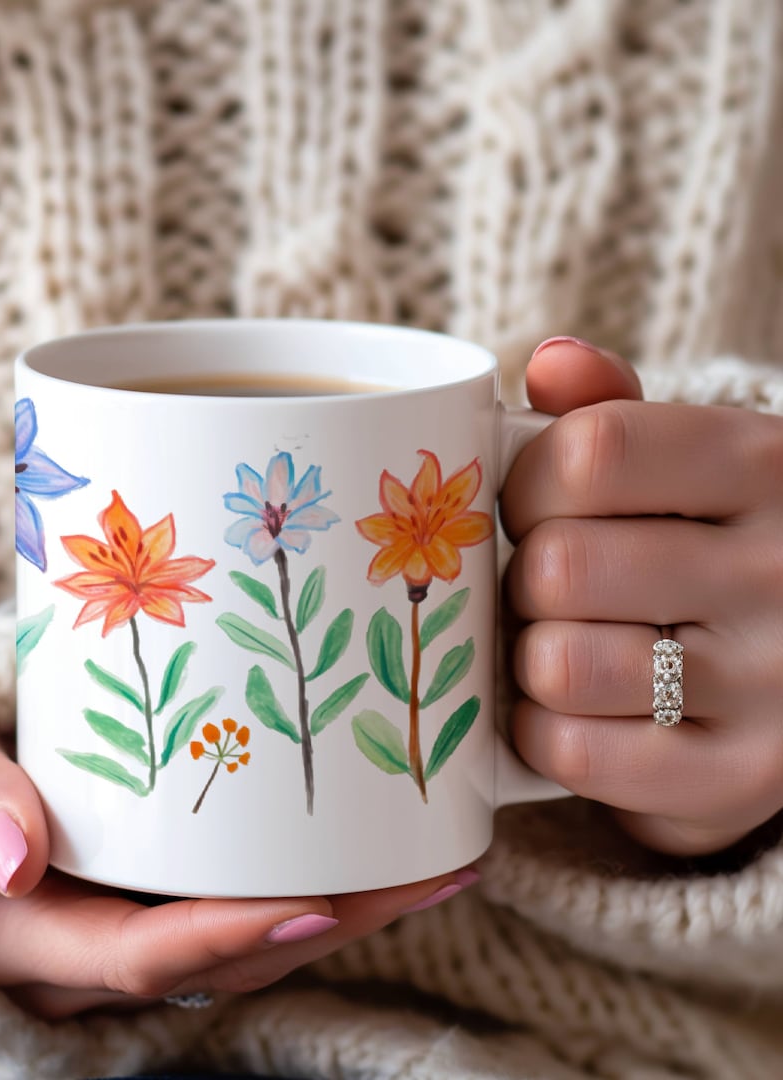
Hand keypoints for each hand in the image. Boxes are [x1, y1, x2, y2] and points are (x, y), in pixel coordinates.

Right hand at [0, 735, 477, 1017]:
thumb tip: (15, 856)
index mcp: (35, 941)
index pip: (141, 956)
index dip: (226, 939)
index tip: (314, 910)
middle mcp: (99, 958)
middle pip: (227, 959)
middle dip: (332, 924)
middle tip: (429, 874)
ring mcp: (138, 935)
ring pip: (250, 944)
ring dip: (347, 910)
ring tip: (438, 862)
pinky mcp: (164, 903)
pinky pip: (245, 911)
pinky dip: (316, 889)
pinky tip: (378, 851)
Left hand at [501, 337, 782, 856]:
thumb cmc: (705, 541)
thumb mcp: (683, 460)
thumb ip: (612, 410)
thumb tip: (553, 363)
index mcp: (763, 464)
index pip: (589, 452)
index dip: (525, 485)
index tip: (532, 508)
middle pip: (560, 567)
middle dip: (524, 581)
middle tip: (547, 588)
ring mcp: (774, 684)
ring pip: (561, 665)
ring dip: (531, 660)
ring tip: (563, 646)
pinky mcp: (741, 779)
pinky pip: (576, 754)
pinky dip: (543, 733)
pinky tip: (570, 712)